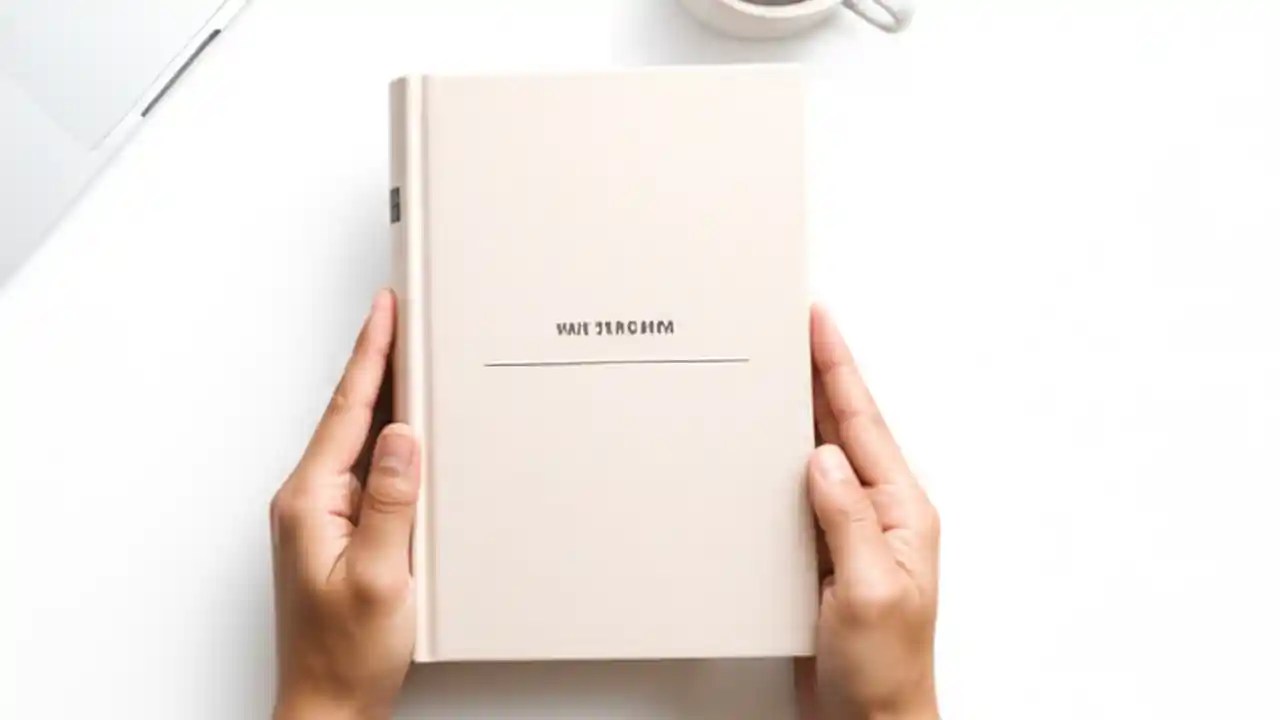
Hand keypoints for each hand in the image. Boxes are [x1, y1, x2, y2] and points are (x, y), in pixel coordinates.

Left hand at [270, 289, 418, 719]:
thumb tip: (400, 437)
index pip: (347, 412)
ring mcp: (319, 517)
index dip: (370, 356)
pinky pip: (363, 469)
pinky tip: (404, 432)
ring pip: (355, 440)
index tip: (385, 312)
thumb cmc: (346, 655)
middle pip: (348, 415)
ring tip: (407, 358)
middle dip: (376, 362)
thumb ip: (389, 503)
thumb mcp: (381, 578)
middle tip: (399, 316)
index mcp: (310, 501)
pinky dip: (385, 439)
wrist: (328, 705)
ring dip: (382, 398)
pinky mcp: (337, 533)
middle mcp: (308, 501)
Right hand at [796, 306, 940, 719]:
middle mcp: (878, 514)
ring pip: (820, 454)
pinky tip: (764, 448)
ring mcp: (850, 533)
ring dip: (799, 411)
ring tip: (777, 367)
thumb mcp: (868, 591)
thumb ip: (846, 519)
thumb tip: (822, 458)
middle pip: (842, 426)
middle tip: (793, 325)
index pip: (861, 424)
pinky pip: (800, 493)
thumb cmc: (884, 669)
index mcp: (901, 511)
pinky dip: (780, 460)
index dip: (838, 368)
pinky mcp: (824, 555)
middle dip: (819, 372)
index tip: (818, 321)